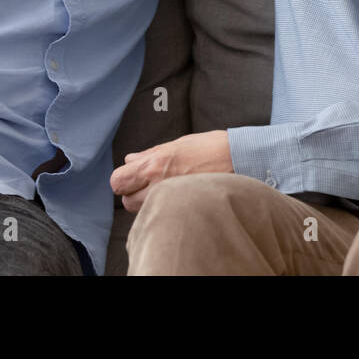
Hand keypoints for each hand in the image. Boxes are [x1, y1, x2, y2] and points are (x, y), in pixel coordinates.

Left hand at [109, 130, 233, 212]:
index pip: (118, 181)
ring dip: (148, 204)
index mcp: (154, 164)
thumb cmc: (211, 147)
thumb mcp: (177, 143)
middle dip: (134, 195)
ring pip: (144, 211)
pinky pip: (164, 215)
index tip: (132, 178)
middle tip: (149, 186)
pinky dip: (166, 209)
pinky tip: (179, 198)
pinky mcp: (184, 209)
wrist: (240, 159)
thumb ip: (150, 154)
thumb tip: (129, 160)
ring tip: (167, 192)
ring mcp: (171, 199)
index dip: (123, 180)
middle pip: (126, 202)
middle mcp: (158, 184)